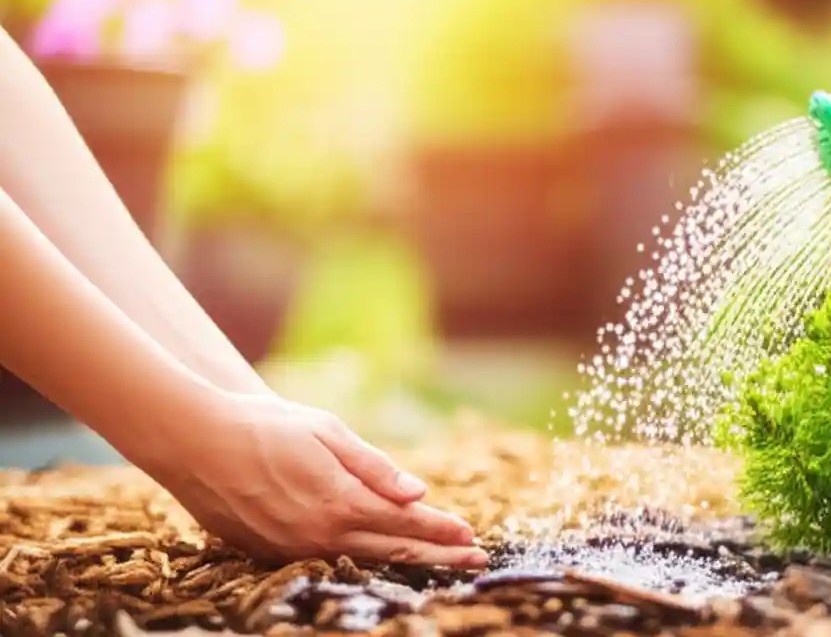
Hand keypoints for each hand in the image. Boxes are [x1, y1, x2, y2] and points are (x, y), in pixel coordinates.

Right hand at [127, 391, 487, 567]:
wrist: (197, 443)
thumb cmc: (266, 426)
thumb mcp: (327, 432)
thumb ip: (374, 467)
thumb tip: (419, 493)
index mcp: (339, 501)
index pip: (405, 522)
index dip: (441, 530)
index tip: (471, 534)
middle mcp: (321, 534)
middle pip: (393, 551)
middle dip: (438, 555)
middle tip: (475, 559)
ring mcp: (295, 550)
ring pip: (363, 561)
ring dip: (405, 562)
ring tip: (439, 563)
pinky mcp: (272, 555)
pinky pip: (328, 562)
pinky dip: (362, 560)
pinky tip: (382, 558)